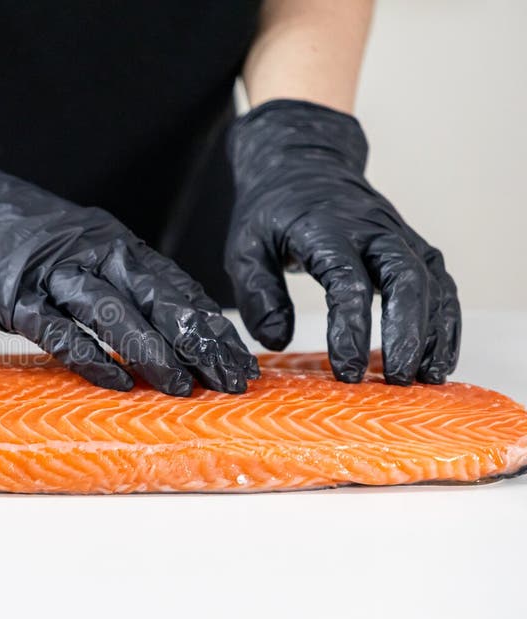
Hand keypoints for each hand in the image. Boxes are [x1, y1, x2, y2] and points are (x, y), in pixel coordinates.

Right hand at [0, 121, 257, 394]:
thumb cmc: (13, 229)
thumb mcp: (75, 244)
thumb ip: (111, 278)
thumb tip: (156, 322)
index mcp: (112, 243)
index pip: (176, 287)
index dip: (212, 326)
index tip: (242, 359)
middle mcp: (91, 253)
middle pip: (157, 300)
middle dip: (199, 343)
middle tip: (233, 380)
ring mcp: (51, 273)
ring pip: (113, 313)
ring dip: (152, 352)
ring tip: (184, 388)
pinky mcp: (12, 294)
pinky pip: (57, 329)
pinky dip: (87, 358)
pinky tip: (114, 383)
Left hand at [226, 99, 460, 384]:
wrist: (303, 165)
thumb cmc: (272, 212)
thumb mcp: (245, 246)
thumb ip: (257, 293)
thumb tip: (277, 340)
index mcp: (327, 229)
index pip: (347, 282)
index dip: (351, 329)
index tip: (347, 371)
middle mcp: (373, 229)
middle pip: (406, 279)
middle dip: (407, 333)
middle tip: (396, 379)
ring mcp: (399, 236)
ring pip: (432, 282)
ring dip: (435, 332)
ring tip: (426, 378)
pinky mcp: (414, 247)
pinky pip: (441, 284)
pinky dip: (445, 322)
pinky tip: (436, 359)